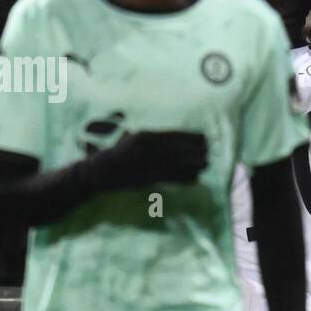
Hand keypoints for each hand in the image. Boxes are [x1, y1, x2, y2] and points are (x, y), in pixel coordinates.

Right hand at [90, 130, 208, 190]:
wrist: (101, 171)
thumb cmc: (117, 152)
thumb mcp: (131, 135)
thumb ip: (149, 133)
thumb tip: (169, 132)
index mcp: (145, 135)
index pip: (173, 134)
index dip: (190, 136)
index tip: (204, 137)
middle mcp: (148, 148)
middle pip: (178, 149)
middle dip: (196, 150)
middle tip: (209, 151)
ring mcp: (149, 164)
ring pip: (177, 164)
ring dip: (194, 164)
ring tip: (206, 164)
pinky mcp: (148, 179)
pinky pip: (171, 178)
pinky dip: (184, 178)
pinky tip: (196, 178)